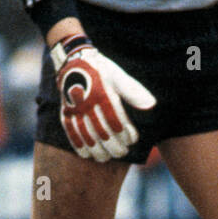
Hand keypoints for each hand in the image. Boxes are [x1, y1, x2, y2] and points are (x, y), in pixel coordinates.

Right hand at [52, 34, 155, 161]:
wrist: (73, 60)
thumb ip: (133, 91)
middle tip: (122, 153)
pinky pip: (71, 133)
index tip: (132, 140)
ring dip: (97, 151)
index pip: (116, 121)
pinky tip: (87, 155)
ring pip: (86, 136)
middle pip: (102, 133)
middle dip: (113, 147)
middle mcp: (87, 103)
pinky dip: (79, 146)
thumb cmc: (102, 69)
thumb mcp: (118, 75)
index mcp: (103, 94)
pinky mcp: (66, 112)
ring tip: (106, 158)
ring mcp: (75, 109)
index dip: (125, 134)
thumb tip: (151, 105)